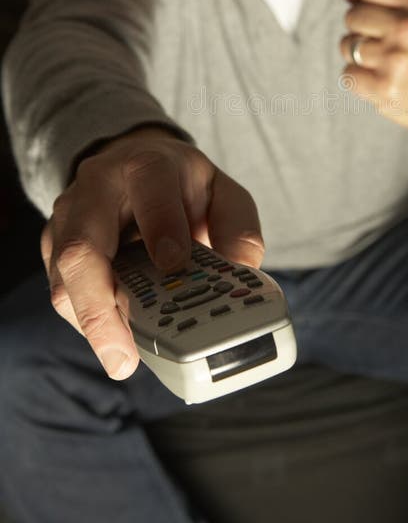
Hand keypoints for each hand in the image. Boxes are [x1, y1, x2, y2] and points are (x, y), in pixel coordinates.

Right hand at [41, 127, 263, 380]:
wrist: (133, 163)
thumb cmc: (180, 186)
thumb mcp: (221, 191)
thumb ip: (238, 228)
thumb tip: (240, 274)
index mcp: (146, 165)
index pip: (150, 188)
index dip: (162, 227)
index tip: (175, 264)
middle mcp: (97, 187)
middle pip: (82, 248)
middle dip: (100, 306)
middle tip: (124, 355)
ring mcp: (67, 217)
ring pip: (64, 279)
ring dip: (92, 324)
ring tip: (123, 359)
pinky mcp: (52, 246)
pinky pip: (63, 291)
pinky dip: (88, 321)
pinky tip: (116, 339)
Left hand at [340, 0, 407, 148]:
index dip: (371, 0)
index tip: (385, 15)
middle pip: (353, 15)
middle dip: (364, 29)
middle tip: (390, 44)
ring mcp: (397, 60)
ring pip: (347, 45)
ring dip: (360, 56)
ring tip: (388, 63)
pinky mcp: (384, 88)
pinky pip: (347, 74)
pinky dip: (361, 79)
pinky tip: (383, 80)